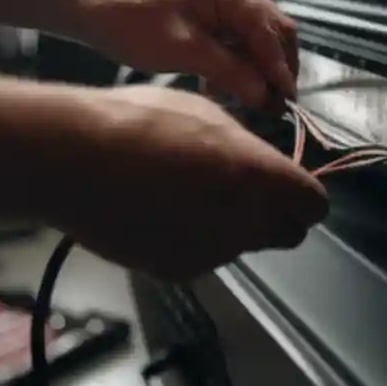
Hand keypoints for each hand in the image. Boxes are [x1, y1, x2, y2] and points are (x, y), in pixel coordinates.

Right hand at [48, 84, 327, 280]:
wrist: (73, 159)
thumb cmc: (137, 123)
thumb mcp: (206, 115)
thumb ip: (244, 148)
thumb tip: (256, 162)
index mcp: (258, 176)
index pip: (313, 205)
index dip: (305, 196)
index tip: (291, 188)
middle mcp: (244, 221)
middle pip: (288, 234)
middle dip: (278, 217)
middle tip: (247, 193)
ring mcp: (211, 251)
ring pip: (243, 245)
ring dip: (232, 226)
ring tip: (186, 194)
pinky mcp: (178, 269)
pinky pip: (203, 256)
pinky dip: (193, 241)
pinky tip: (161, 213)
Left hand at [82, 0, 298, 110]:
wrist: (98, 10)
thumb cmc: (134, 25)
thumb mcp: (186, 53)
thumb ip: (231, 72)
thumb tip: (266, 96)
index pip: (268, 31)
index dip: (278, 68)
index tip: (286, 100)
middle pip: (273, 31)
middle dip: (275, 69)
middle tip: (276, 104)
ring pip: (258, 39)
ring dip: (256, 70)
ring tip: (249, 101)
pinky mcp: (215, 12)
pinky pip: (239, 41)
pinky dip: (238, 65)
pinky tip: (224, 88)